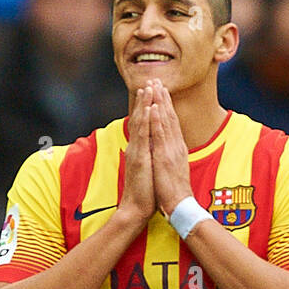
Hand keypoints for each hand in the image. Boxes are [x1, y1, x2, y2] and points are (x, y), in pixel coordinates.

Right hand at [120, 86, 155, 229]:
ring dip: (144, 104)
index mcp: (140, 149)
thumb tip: (151, 146)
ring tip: (147, 87)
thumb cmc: (145, 191)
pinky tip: (149, 108)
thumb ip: (147, 155)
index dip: (147, 106)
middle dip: (145, 99)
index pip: (144, 123)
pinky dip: (146, 121)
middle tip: (149, 80)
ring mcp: (136, 151)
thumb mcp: (147, 169)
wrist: (136, 208)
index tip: (152, 90)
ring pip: (140, 123)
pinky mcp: (139, 158)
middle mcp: (136, 147)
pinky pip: (143, 136)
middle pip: (140, 118)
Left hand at [147, 81, 192, 215]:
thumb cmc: (174, 192)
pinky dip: (157, 120)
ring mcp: (171, 150)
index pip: (171, 123)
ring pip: (165, 121)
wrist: (179, 206)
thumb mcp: (173, 170)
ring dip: (159, 103)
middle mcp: (176, 146)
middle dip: (163, 98)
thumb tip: (168, 150)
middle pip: (169, 117)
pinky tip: (153, 107)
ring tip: (154, 86)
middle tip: (157, 79)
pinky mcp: (164, 157)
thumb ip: (171, 157)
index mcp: (177, 148)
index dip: (166, 106)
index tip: (161, 91)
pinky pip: (160, 135)